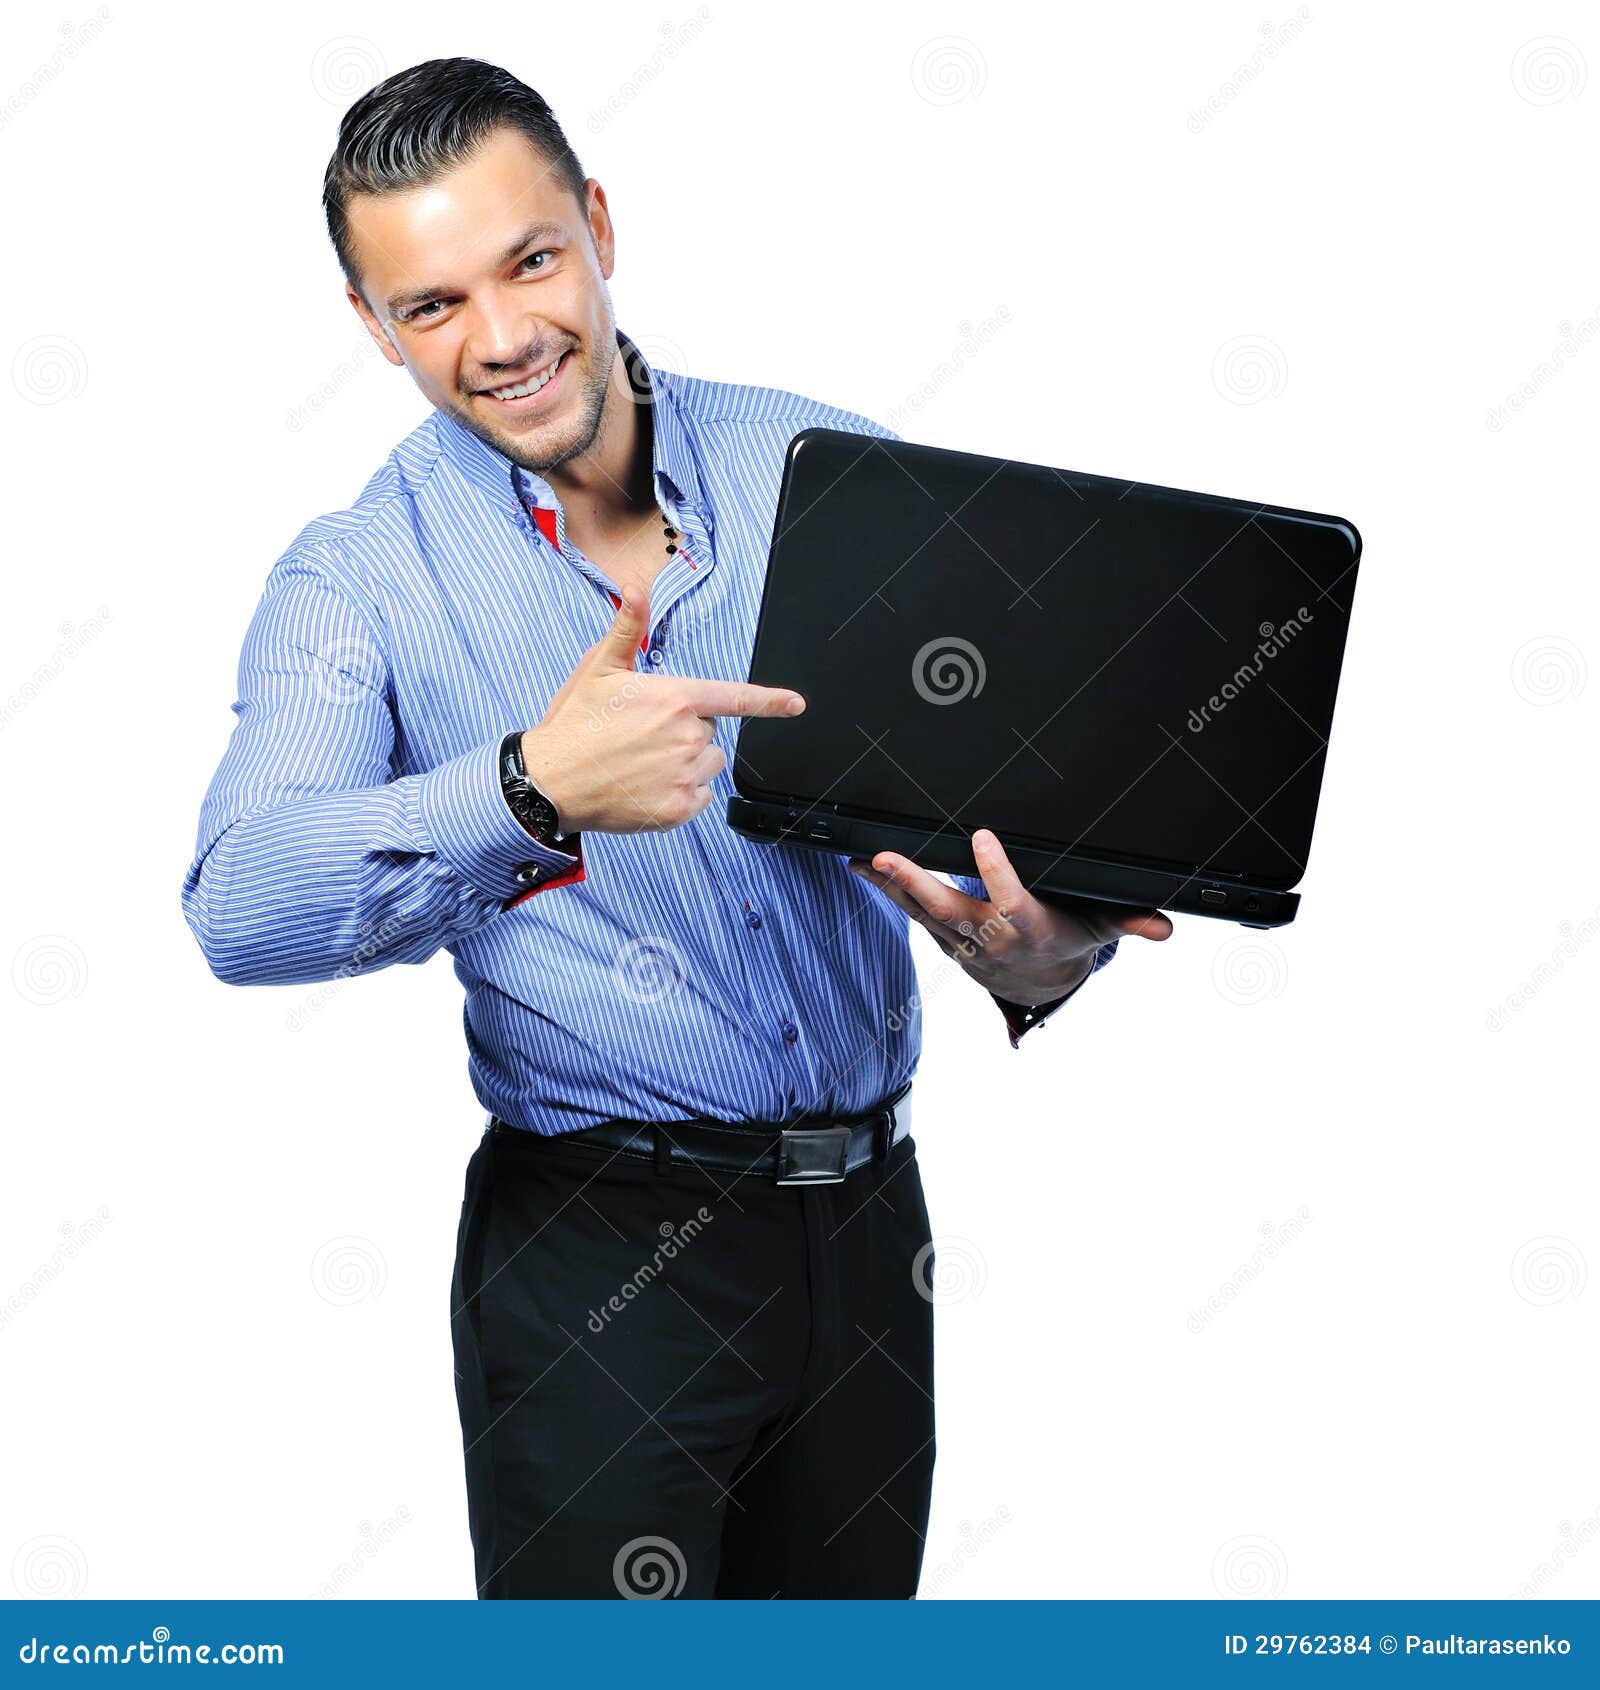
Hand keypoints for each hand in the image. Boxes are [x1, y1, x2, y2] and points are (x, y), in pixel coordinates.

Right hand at [521, 582, 805, 834]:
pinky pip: (700, 795)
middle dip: (686, 731)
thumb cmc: (573, 724)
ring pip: (709, 763)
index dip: (769, 701)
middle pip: (710, 732)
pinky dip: (681, 793)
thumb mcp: (597, 670)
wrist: (550, 781)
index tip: (795, 704)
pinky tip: (647, 786)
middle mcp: (687, 737)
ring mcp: (685, 774)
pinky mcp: (679, 808)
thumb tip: (635, 591)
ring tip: (644, 762)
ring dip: (688, 762)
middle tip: (643, 736)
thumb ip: (626, 631)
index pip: (733, 699)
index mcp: (675, 699)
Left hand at [847, 827, 1172, 1003]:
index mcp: (1027, 929)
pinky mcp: (942, 934)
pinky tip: (861, 865)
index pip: (1010, 901)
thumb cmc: (1066, 942)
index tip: (983, 837)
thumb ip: (1127, 922)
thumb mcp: (1098, 930)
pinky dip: (886, 890)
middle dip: (917, 883)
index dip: (996, 873)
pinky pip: (910, 910)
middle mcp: (987, 937)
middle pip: (949, 909)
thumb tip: (1164, 928)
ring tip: (864, 857)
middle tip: (888, 857)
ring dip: (891, 884)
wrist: (1035, 986)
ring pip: (921, 909)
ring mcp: (960, 939)